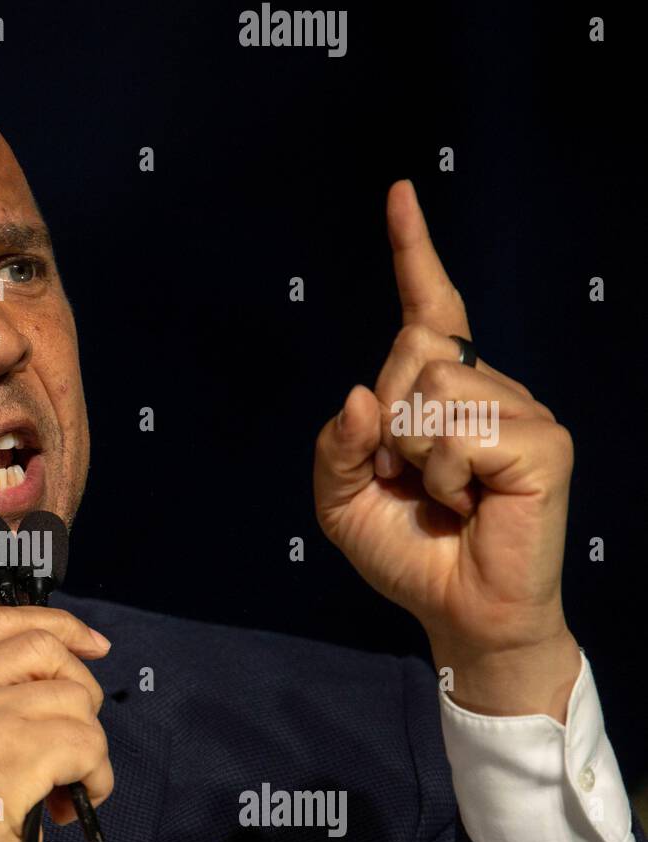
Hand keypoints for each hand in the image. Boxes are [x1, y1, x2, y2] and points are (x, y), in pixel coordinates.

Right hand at [0, 605, 113, 841]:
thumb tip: (57, 692)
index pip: (1, 623)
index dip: (58, 627)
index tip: (92, 645)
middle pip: (46, 652)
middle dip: (80, 695)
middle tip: (74, 747)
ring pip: (75, 702)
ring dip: (88, 750)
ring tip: (63, 793)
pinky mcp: (5, 759)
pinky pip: (84, 744)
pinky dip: (95, 778)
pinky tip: (65, 810)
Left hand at [314, 180, 580, 718]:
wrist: (455, 609)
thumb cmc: (407, 551)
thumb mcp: (342, 501)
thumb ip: (336, 446)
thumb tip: (360, 394)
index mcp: (439, 394)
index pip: (429, 310)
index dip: (414, 252)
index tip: (400, 193)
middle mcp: (486, 389)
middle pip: (411, 350)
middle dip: (385, 424)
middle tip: (409, 480)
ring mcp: (521, 411)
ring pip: (433, 388)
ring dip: (413, 454)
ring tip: (442, 495)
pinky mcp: (544, 442)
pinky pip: (461, 431)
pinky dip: (444, 475)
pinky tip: (467, 504)